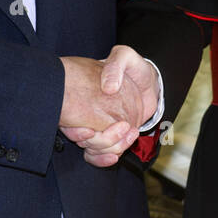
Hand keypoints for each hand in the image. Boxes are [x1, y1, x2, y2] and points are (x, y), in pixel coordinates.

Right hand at [58, 48, 153, 166]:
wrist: (148, 81)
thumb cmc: (134, 68)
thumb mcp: (125, 57)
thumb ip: (116, 65)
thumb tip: (108, 88)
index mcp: (82, 94)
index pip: (68, 119)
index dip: (75, 130)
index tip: (89, 131)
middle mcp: (85, 112)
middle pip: (79, 138)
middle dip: (96, 142)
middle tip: (122, 128)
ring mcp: (96, 125)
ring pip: (90, 149)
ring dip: (105, 150)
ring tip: (128, 134)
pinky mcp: (108, 134)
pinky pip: (98, 154)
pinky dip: (103, 159)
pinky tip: (115, 156)